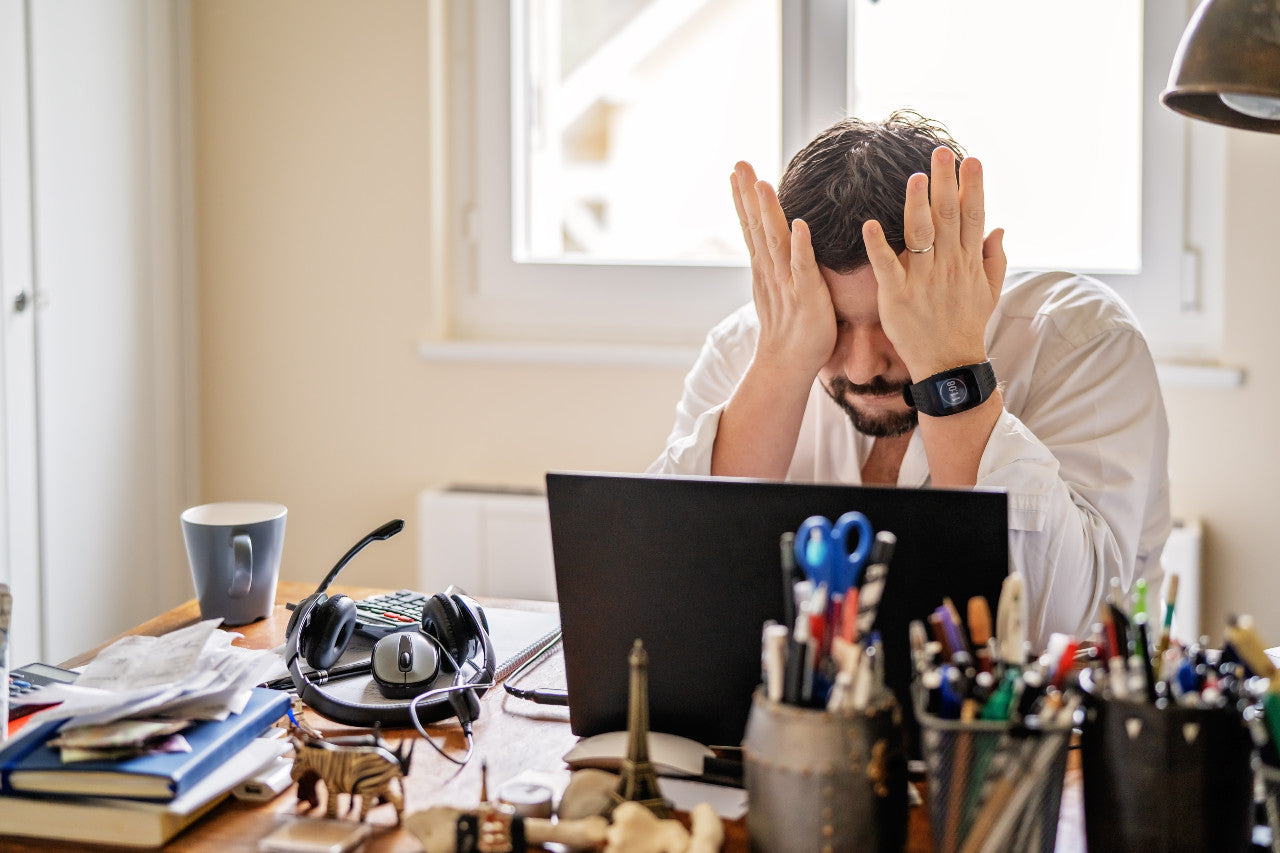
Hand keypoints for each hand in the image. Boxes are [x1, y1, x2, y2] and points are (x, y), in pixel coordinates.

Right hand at [731, 161, 835, 380]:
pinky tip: (799, 225)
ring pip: (775, 240)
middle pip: (756, 226)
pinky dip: (801, 246)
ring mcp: (786, 281)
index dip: (743, 198)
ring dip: (768, 212)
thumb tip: (779, 239)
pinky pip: (803, 267)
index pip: (752, 226)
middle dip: (746, 194)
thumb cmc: (791, 326)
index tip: (737, 170)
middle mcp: (771, 270)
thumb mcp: (780, 287)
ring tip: (762, 184)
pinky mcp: (806, 295)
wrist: (789, 363)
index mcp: (766, 266)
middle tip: (739, 164)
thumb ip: (778, 262)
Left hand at [862, 147, 1006, 380]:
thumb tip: (999, 226)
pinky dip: (878, 246)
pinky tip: (869, 224)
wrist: (948, 364)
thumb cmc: (966, 325)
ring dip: (917, 205)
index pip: (971, 217)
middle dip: (945, 183)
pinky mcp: (898, 297)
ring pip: (920, 236)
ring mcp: (922, 281)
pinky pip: (887, 267)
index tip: (970, 160)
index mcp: (968, 262)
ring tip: (915, 177)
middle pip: (947, 218)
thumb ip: (994, 258)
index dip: (972, 188)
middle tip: (940, 152)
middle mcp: (948, 267)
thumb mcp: (989, 291)